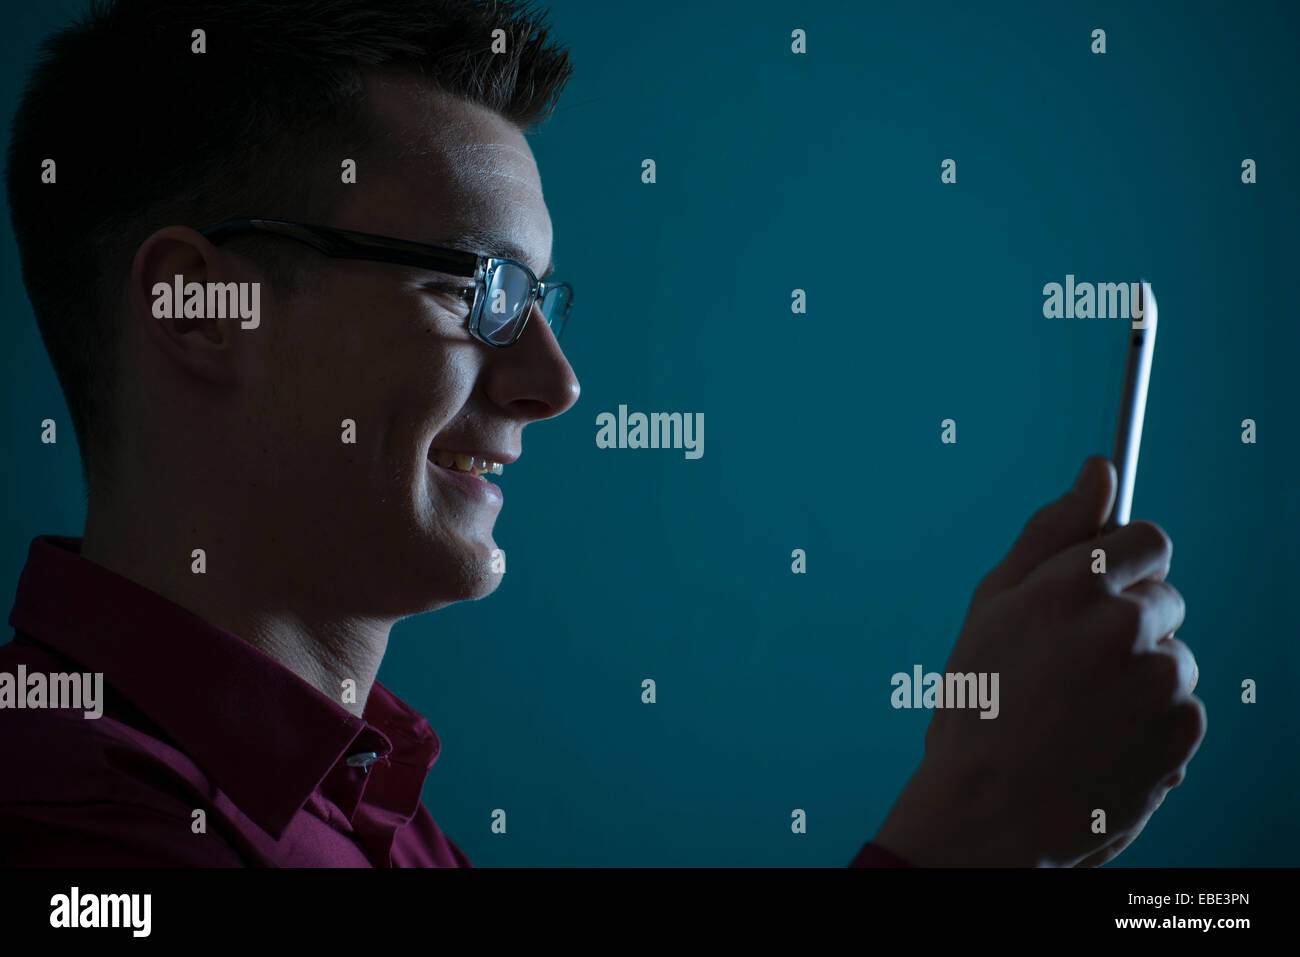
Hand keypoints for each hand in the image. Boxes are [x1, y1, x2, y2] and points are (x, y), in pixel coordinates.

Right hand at [874, 455, 1205, 865]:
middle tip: (1071, 667)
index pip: (1146, 540)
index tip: (1094, 599)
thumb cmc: (979, 703)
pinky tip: (1104, 740)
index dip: (1120, 567)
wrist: (987, 813)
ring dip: (1141, 673)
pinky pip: (1184, 705)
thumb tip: (1100, 468)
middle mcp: (1124, 622)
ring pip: (1175, 653)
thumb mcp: (994, 604)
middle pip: (1164, 597)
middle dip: (1129, 621)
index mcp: (1072, 583)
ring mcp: (1161, 678)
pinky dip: (1154, 720)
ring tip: (1082, 712)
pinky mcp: (1184, 728)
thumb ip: (1053, 529)